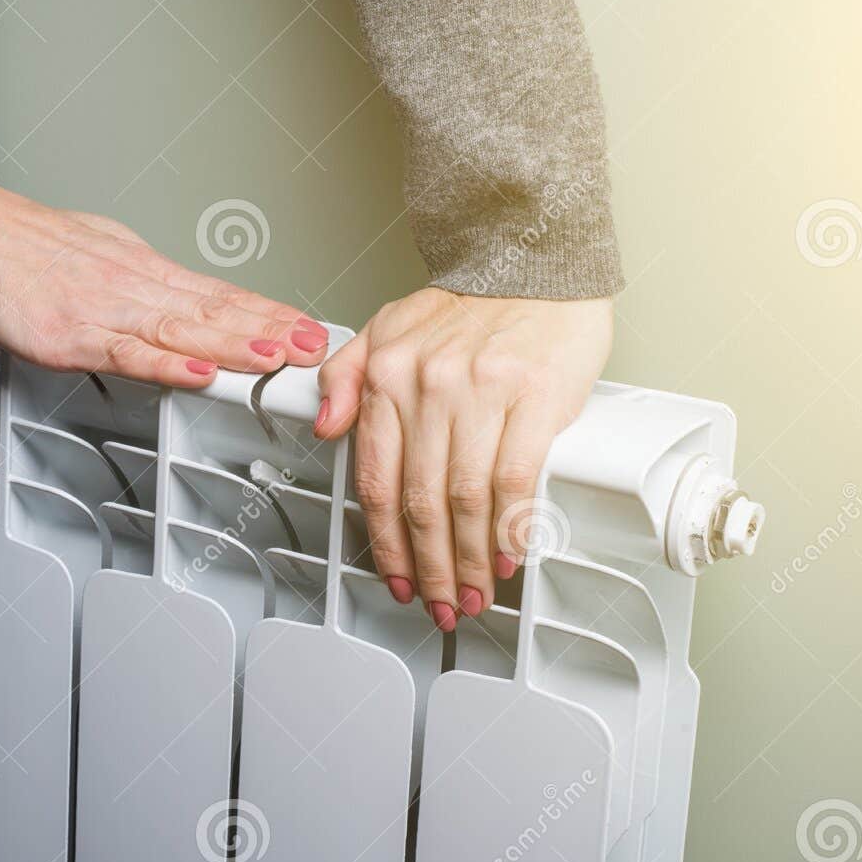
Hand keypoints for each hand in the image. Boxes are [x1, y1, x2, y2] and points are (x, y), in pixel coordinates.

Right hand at [0, 174, 328, 386]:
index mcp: (143, 271)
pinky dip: (167, 363)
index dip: (266, 311)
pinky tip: (199, 371)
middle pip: (213, 312)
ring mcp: (106, 312)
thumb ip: (140, 284)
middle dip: (268, 330)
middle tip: (314, 347)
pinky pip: (127, 353)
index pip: (218, 294)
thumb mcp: (99, 253)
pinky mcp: (73, 336)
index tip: (306, 327)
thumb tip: (177, 301)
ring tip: (276, 357)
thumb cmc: (26, 245)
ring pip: (181, 331)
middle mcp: (135, 288)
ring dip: (234, 345)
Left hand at [313, 288, 613, 629]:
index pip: (378, 478)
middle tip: (440, 600)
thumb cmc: (468, 304)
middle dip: (430, 564)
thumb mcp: (387, 327)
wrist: (535, 260)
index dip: (385, 541)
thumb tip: (326, 428)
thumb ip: (346, 376)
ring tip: (475, 592)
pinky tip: (509, 555)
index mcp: (388, 375)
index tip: (397, 576)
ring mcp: (481, 392)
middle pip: (421, 500)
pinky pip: (515, 479)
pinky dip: (511, 528)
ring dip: (470, 559)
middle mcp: (428, 385)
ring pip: (465, 499)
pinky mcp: (535, 398)